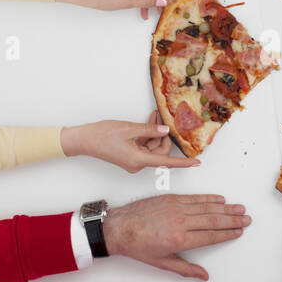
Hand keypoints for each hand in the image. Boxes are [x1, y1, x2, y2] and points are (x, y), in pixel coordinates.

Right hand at [60, 116, 199, 172]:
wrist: (84, 140)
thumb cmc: (103, 135)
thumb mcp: (129, 129)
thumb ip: (150, 130)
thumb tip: (166, 131)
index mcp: (139, 160)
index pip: (166, 161)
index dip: (184, 162)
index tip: (197, 163)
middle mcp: (137, 164)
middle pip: (160, 151)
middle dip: (162, 135)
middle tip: (160, 117)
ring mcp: (133, 161)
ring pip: (152, 148)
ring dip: (154, 133)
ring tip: (152, 117)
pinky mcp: (130, 157)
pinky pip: (144, 147)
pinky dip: (146, 136)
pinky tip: (147, 123)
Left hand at [103, 194, 250, 280]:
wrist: (119, 228)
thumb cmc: (138, 246)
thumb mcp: (162, 263)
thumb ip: (186, 269)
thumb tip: (203, 276)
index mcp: (181, 240)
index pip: (212, 236)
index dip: (228, 233)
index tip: (239, 231)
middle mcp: (181, 222)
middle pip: (214, 220)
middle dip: (233, 219)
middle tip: (246, 218)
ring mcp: (176, 208)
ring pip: (207, 207)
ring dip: (226, 207)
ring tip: (239, 208)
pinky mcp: (171, 198)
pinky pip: (195, 198)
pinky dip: (209, 198)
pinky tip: (219, 199)